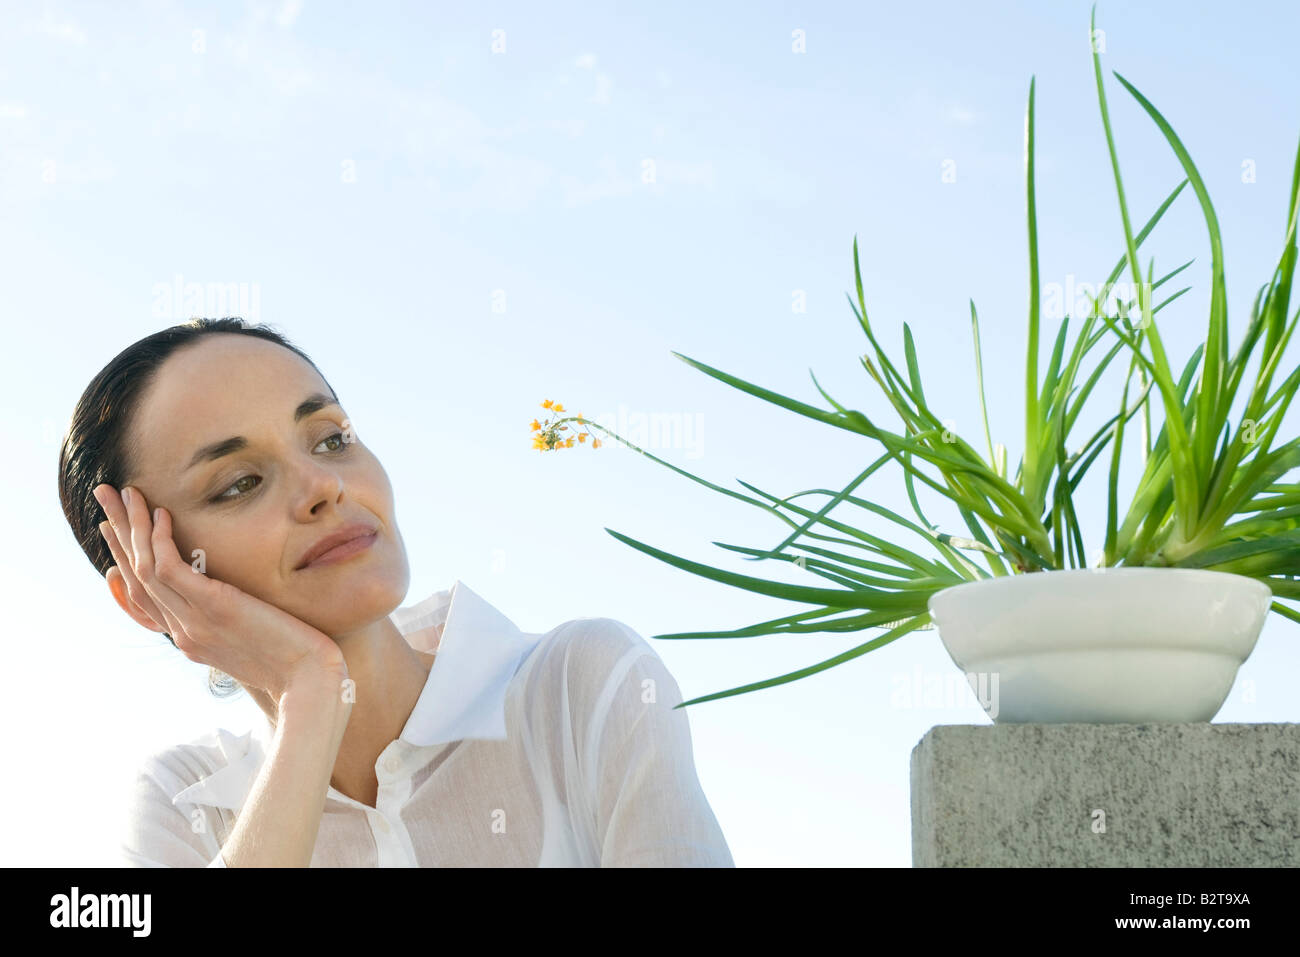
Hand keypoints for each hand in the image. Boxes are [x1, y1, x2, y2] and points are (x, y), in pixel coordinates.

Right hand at [93, 483, 350, 705]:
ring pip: (144, 568)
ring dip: (131, 526)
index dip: (125, 565)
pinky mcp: (213, 608)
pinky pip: (169, 568)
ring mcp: (194, 622)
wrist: (312, 684)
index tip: (115, 535)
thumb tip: (247, 608)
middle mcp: (184, 632)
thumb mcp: (260, 643)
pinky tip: (160, 513)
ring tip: (124, 491)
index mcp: (192, 640)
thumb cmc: (298, 664)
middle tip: (105, 497)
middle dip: (118, 534)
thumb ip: (242, 625)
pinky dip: (159, 540)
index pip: (144, 601)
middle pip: (135, 577)